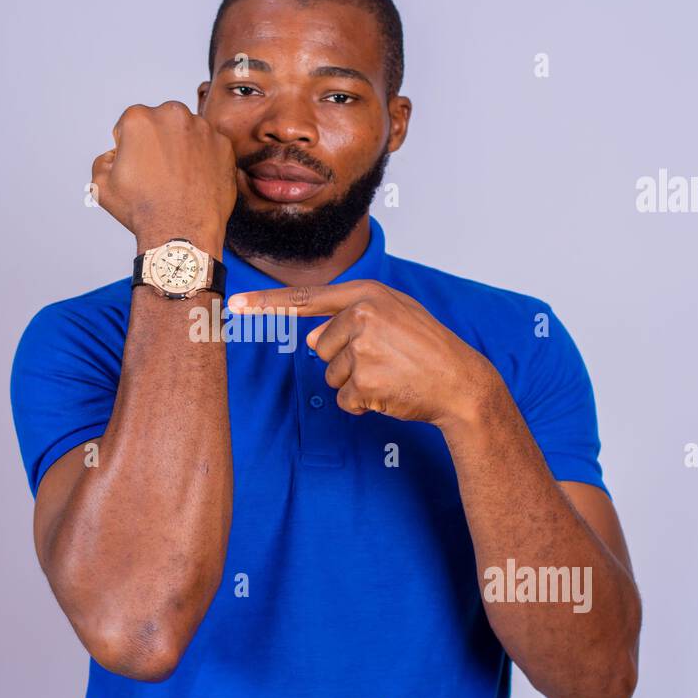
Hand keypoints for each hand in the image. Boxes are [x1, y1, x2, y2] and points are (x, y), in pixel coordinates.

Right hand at [90, 101, 236, 254]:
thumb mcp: (102, 185)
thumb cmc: (143, 210)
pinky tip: (196, 182)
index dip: (131, 148)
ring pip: (188, 133)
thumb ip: (103, 160)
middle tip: (159, 173)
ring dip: (183, 149)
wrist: (182, 233)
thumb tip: (114, 155)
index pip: (132, 124)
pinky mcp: (224, 145)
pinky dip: (205, 161)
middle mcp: (173, 114)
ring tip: (178, 180)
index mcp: (139, 118)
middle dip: (159, 142)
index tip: (138, 167)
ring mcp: (203, 129)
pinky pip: (211, 148)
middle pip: (162, 123)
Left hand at [228, 279, 503, 428]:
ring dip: (356, 383)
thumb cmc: (428, 348)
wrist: (462, 382)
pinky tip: (391, 392)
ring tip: (392, 375)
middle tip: (386, 361)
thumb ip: (350, 319)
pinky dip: (363, 403)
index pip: (306, 299)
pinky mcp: (365, 381)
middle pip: (320, 347)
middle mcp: (361, 316)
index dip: (267, 303)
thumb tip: (310, 341)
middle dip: (346, 360)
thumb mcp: (394, 317)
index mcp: (367, 294)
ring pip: (331, 374)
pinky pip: (344, 399)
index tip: (235, 303)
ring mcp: (363, 349)